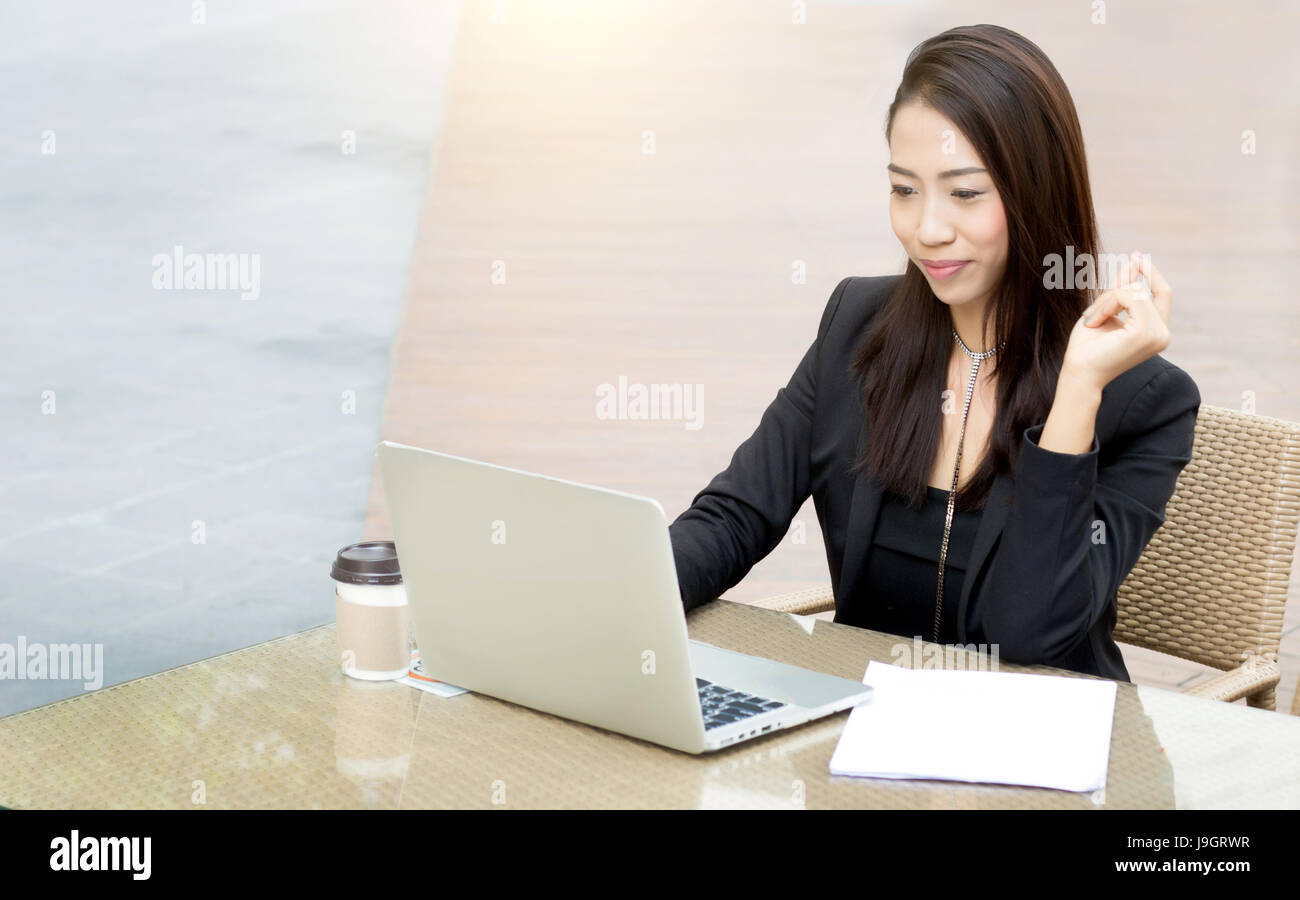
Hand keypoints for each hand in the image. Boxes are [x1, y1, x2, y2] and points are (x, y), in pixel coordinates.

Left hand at [1059, 251, 1171, 392]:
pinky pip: (1129, 296)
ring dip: (1106, 300)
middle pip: (1142, 289)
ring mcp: (1158, 334)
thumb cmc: (1088, 348)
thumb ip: (1123, 290)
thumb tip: (1135, 261)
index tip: (1136, 256)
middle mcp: (1163, 334)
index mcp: (1156, 331)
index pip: (1163, 293)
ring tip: (1092, 320)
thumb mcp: (1107, 311)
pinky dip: (1106, 304)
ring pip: (1135, 291)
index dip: (1151, 273)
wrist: (1078, 373)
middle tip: (1092, 313)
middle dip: (1113, 292)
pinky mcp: (1145, 333)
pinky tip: (1094, 322)